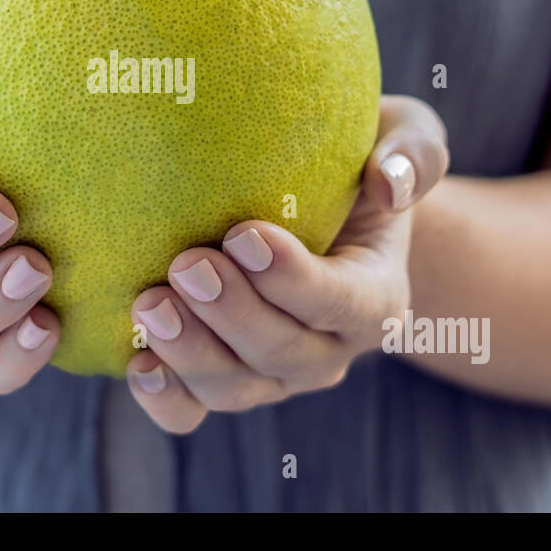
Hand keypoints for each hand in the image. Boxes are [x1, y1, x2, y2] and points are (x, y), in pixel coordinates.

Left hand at [126, 96, 449, 431]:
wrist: (320, 203)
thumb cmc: (358, 159)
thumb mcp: (403, 138)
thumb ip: (413, 155)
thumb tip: (387, 181)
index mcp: (375, 296)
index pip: (342, 302)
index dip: (293, 279)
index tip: (244, 234)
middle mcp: (328, 348)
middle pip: (283, 353)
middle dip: (231, 314)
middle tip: (187, 264)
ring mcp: (273, 374)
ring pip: (236, 389)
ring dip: (191, 354)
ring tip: (150, 304)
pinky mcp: (224, 381)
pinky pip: (194, 412)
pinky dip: (166, 398)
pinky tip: (138, 363)